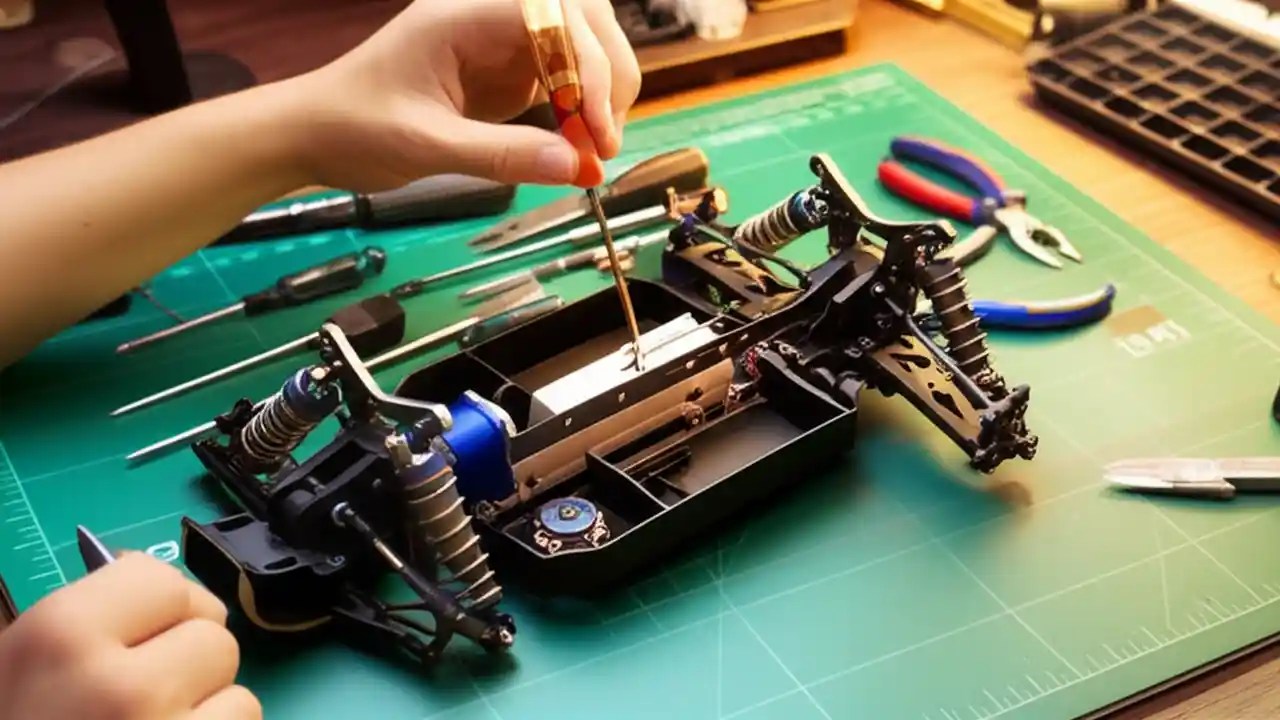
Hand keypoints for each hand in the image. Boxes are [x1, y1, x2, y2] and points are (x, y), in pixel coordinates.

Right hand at [0, 553, 259, 719]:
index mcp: (60, 636)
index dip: (159, 607)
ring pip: (236, 687)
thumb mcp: (22, 664)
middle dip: (186, 659)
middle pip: (210, 632)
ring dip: (205, 708)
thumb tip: (138, 568)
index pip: (163, 580)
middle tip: (140, 696)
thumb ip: (87, 615)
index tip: (140, 633)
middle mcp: (118, 683)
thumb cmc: (21, 719)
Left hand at [284, 0, 641, 191]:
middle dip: (607, 72)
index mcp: (462, 17)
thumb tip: (578, 167)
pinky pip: (561, 75)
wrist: (312, 134)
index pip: (552, 15)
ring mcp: (499, 42)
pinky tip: (579, 146)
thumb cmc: (353, 128)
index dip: (587, 65)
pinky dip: (581, 109)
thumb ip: (502, 155)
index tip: (595, 127)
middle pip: (579, 17)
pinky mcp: (504, 71)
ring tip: (598, 145)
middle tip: (606, 139)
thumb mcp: (426, 148)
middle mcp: (488, 18)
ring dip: (602, 88)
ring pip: (579, 42)